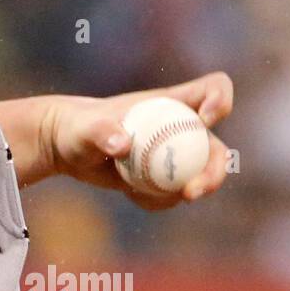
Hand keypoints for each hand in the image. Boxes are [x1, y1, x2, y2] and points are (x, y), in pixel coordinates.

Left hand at [40, 71, 233, 210]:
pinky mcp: (165, 177)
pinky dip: (159, 201)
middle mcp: (182, 127)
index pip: (213, 89)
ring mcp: (176, 154)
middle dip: (215, 171)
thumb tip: (123, 146)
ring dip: (193, 191)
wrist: (68, 148)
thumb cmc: (77, 127)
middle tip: (192, 191)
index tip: (204, 120)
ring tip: (161, 198)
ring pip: (202, 175)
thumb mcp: (84, 128)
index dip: (220, 100)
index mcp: (173, 102)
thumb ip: (101, 131)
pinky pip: (173, 195)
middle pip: (216, 147)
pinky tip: (132, 195)